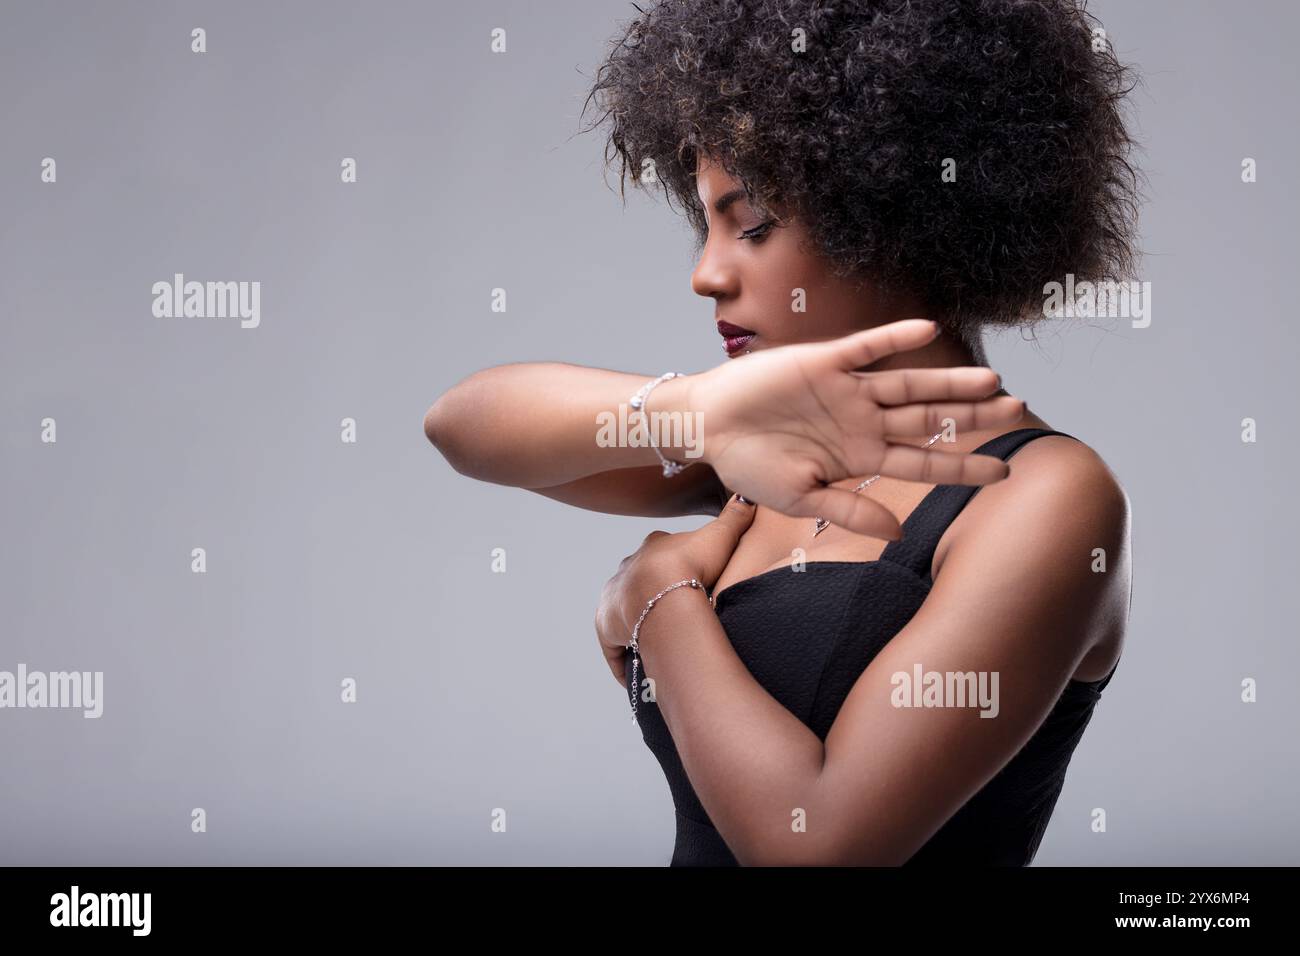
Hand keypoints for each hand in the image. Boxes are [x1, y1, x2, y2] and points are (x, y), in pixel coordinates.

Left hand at [594, 494, 755, 685]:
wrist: (664, 592)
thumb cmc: (695, 564)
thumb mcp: (722, 536)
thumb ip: (735, 516)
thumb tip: (749, 496)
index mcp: (652, 547)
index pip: (664, 555)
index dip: (679, 568)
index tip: (693, 583)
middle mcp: (627, 569)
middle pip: (642, 582)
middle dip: (657, 596)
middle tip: (679, 615)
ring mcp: (614, 596)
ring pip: (627, 610)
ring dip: (641, 623)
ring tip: (663, 641)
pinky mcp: (606, 625)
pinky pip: (614, 645)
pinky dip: (625, 657)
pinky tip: (641, 669)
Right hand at [689, 318, 1024, 538]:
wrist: (708, 425)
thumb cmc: (748, 465)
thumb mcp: (799, 498)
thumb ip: (849, 509)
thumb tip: (898, 534)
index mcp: (860, 457)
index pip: (924, 463)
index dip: (963, 467)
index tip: (1005, 472)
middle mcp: (862, 421)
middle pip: (928, 418)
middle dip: (971, 417)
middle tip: (1017, 410)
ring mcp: (847, 390)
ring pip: (909, 383)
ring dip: (948, 382)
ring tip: (992, 380)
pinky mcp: (825, 360)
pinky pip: (868, 347)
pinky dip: (895, 338)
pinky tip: (928, 331)